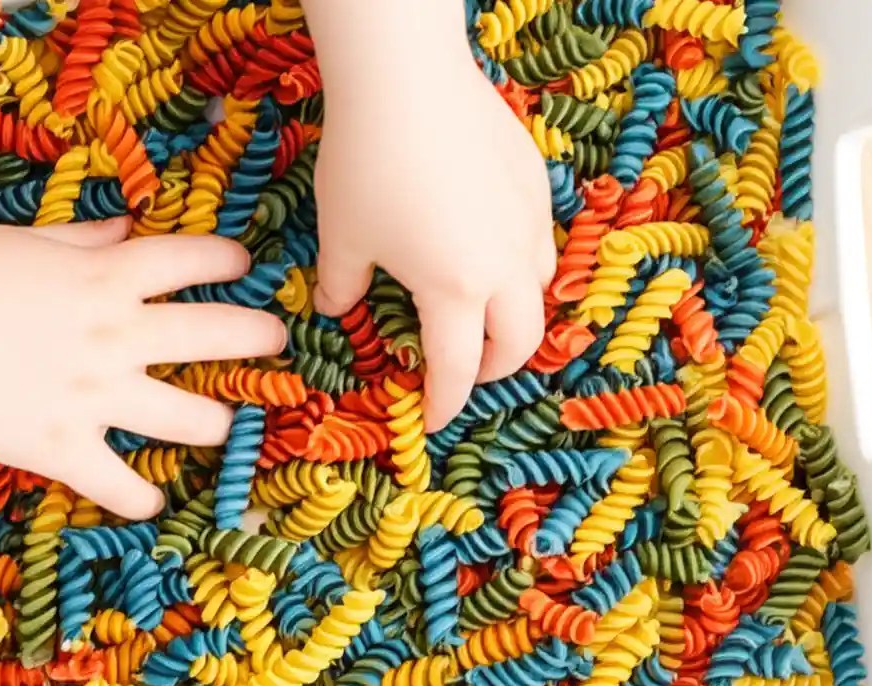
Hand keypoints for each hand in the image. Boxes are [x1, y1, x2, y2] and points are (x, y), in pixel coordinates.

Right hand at [0, 219, 285, 517]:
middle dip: (257, 335)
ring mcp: (95, 395)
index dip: (226, 258)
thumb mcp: (23, 240)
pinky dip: (139, 497)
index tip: (244, 264)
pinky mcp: (62, 447)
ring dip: (216, 423)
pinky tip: (150, 501)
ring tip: (223, 425)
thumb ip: (82, 240)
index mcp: (107, 277)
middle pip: (214, 334)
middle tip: (276, 339)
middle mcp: (117, 335)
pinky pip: (119, 484)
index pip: (190, 259)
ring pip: (188, 418)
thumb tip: (125, 231)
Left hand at [311, 60, 554, 430]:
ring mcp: (528, 221)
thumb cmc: (367, 164)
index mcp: (456, 291)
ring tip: (481, 309)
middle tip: (462, 370)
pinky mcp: (536, 181)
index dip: (445, 402)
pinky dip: (518, 260)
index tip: (433, 421)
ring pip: (539, 288)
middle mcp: (505, 266)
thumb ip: (340, 284)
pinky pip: (537, 237)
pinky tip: (486, 241)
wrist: (407, 79)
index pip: (457, 369)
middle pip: (520, 341)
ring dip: (514, 314)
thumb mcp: (343, 234)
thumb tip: (332, 308)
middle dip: (493, 368)